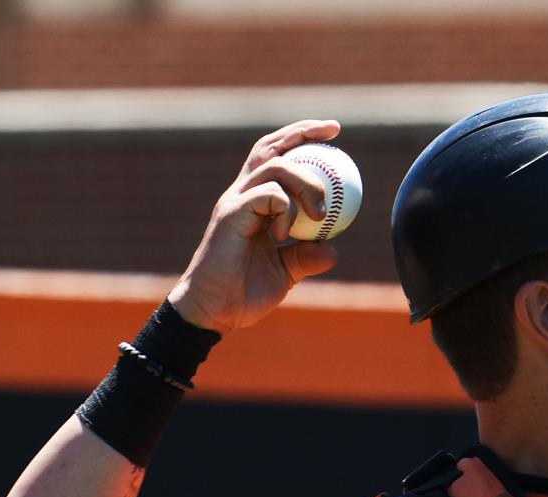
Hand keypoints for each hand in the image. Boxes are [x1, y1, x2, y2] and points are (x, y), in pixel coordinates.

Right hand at [167, 119, 344, 333]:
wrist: (214, 312)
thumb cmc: (243, 294)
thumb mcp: (284, 273)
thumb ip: (305, 257)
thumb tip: (332, 249)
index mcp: (253, 202)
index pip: (276, 157)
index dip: (302, 138)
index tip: (333, 132)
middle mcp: (242, 194)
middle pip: (272, 149)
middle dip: (303, 134)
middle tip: (334, 135)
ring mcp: (235, 202)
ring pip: (275, 168)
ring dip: (306, 184)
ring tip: (319, 214)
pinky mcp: (230, 214)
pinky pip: (268, 195)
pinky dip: (286, 210)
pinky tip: (286, 234)